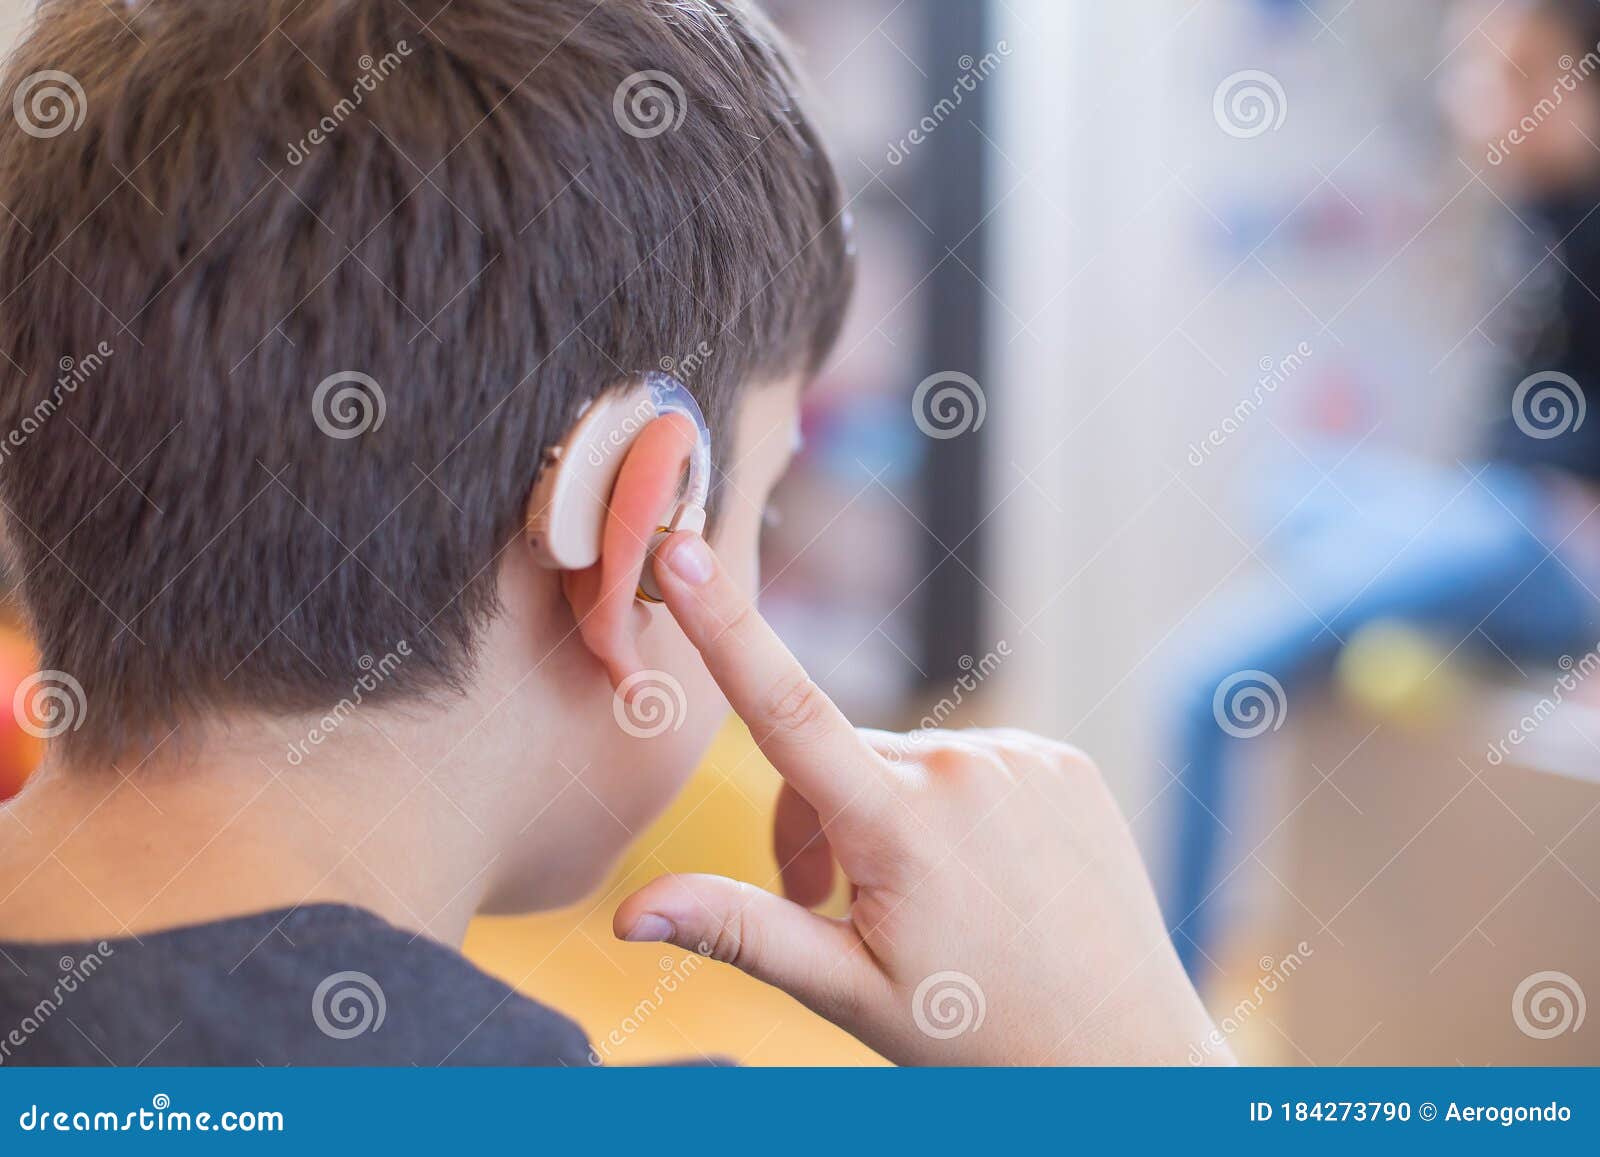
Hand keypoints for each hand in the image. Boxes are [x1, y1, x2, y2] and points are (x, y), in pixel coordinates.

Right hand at [613, 532, 1226, 1065]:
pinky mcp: (1061, 760)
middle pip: (836, 760)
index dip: (722, 625)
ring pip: (903, 762)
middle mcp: (964, 768)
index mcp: (901, 828)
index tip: (679, 547)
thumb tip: (629, 914)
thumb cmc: (978, 1035)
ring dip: (884, 814)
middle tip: (832, 908)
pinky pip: (968, 761)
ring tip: (923, 903)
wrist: (1124, 1055)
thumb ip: (741, 931)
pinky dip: (952, 805)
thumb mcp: (850, 993)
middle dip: (815, 821)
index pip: (785, 709)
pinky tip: (983, 875)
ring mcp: (1021, 758)